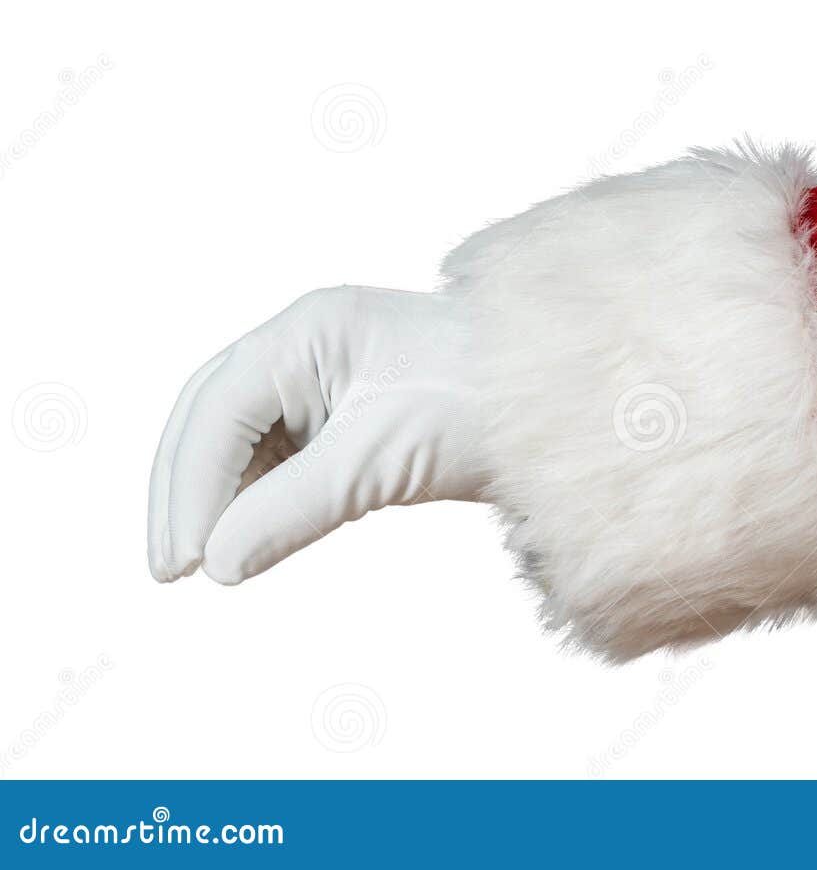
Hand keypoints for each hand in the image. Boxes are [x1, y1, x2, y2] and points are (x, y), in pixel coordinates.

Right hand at [148, 286, 484, 584]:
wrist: (561, 403)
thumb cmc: (481, 406)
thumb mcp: (379, 459)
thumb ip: (291, 510)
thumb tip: (218, 564)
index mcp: (308, 330)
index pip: (220, 410)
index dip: (191, 487)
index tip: (183, 561)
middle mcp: (306, 345)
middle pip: (214, 419)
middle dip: (186, 494)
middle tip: (169, 570)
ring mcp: (325, 376)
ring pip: (242, 441)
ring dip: (220, 500)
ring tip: (208, 566)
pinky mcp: (347, 412)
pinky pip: (281, 457)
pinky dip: (259, 499)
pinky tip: (250, 542)